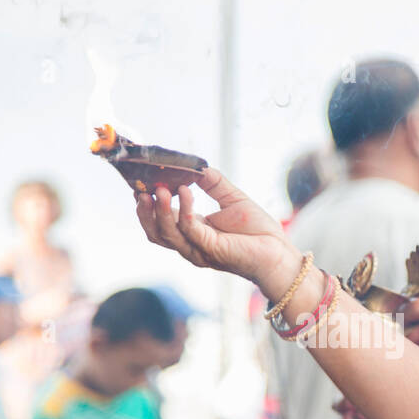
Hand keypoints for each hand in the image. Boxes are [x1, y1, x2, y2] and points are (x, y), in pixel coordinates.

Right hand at [135, 169, 300, 294]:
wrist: (278, 251)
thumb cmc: (258, 230)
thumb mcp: (232, 199)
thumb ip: (213, 183)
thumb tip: (196, 167)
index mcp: (193, 233)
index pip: (160, 223)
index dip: (148, 206)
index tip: (140, 185)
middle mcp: (191, 245)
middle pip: (155, 233)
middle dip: (145, 213)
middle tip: (140, 190)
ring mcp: (199, 250)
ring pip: (167, 234)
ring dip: (160, 211)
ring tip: (158, 189)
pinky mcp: (211, 249)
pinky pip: (190, 229)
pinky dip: (184, 209)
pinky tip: (184, 190)